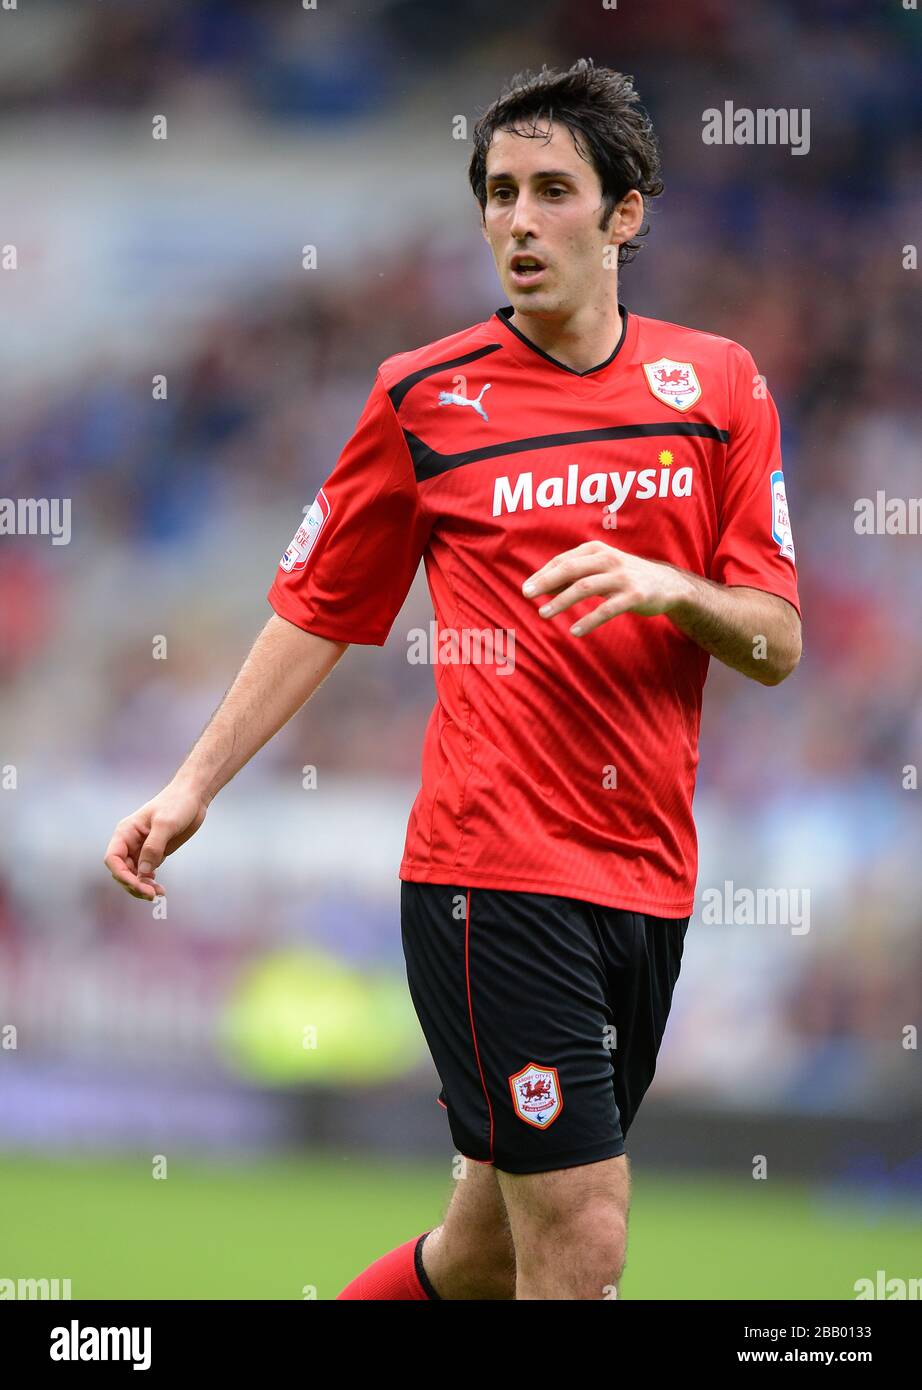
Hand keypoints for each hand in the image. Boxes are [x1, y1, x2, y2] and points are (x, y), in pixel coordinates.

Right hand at [103, 780, 208, 900]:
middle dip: (134, 885)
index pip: (113, 859)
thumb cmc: (177, 804)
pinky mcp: (154, 853)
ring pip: (134, 875)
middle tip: (152, 895)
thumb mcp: (165, 824)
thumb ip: (153, 847)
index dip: (121, 875)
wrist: (193, 797)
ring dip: (142, 886)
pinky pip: (146, 873)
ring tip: (159, 893)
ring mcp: (141, 849)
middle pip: (122, 871)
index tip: (137, 885)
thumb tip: (143, 872)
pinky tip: (160, 888)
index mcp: (126, 832)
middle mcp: (130, 842)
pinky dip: (150, 882)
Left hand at [522, 541, 689, 635]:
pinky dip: (588, 620)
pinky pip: (607, 609)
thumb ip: (575, 575)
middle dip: (546, 582)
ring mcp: (622, 577)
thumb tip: (542, 585)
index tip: (526, 588)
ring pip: (585, 587)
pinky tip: (574, 631)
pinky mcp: (635, 596)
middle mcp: (609, 559)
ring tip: (544, 614)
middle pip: (570, 569)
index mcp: (597, 550)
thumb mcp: (601, 569)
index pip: (564, 560)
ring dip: (562, 601)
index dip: (543, 574)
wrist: (668, 585)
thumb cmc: (625, 577)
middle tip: (526, 595)